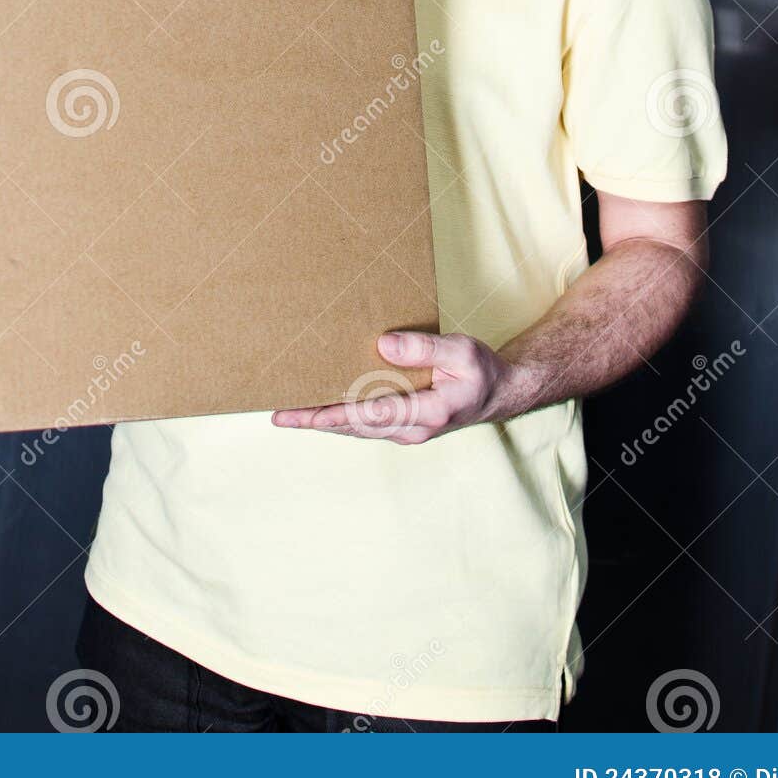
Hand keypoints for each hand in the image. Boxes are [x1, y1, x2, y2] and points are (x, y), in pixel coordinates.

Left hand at [270, 330, 525, 443]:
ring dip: (321, 423)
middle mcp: (412, 429)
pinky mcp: (400, 425)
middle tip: (279, 415)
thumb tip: (384, 345)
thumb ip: (424, 349)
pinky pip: (363, 424)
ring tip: (286, 414)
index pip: (374, 416)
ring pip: (355, 429)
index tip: (310, 415)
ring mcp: (404, 431)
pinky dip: (337, 419)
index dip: (340, 415)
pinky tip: (316, 410)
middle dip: (316, 422)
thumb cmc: (480, 370)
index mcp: (429, 413)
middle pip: (355, 427)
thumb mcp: (462, 352)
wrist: (498, 394)